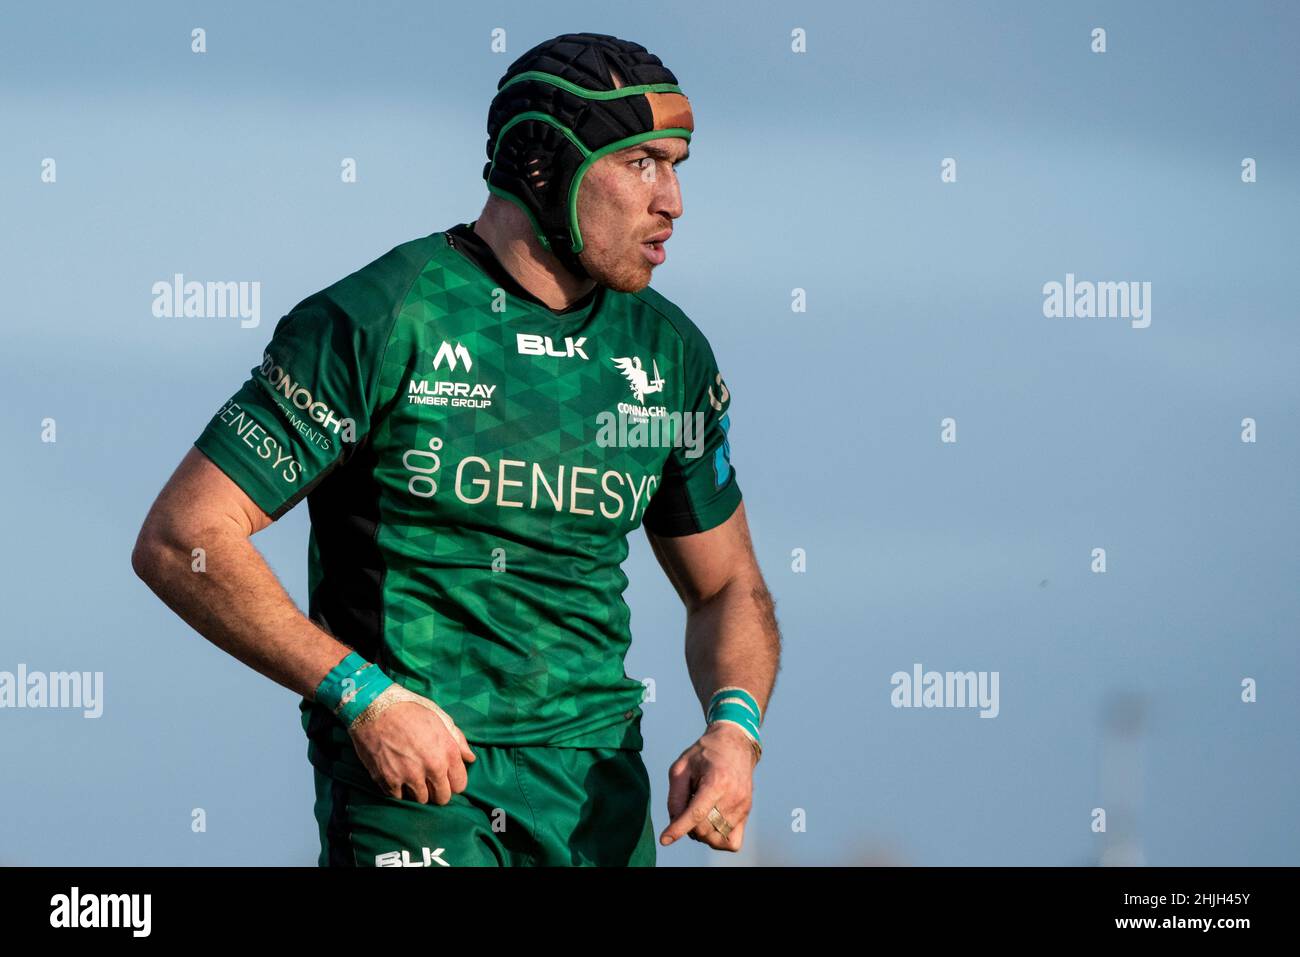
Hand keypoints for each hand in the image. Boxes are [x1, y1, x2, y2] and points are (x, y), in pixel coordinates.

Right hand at [347, 685, 476, 804]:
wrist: (375, 709)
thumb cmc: (409, 710)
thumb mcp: (439, 718)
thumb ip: (458, 740)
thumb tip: (470, 758)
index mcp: (447, 752)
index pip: (459, 784)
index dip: (453, 783)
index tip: (445, 779)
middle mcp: (432, 767)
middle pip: (442, 797)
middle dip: (438, 792)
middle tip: (429, 782)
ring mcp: (410, 776)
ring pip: (421, 800)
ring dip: (418, 792)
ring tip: (412, 777)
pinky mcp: (389, 781)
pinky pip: (399, 797)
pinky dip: (398, 790)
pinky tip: (397, 776)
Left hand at [659, 722, 756, 850]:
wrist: (734, 744)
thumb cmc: (704, 754)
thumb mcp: (681, 767)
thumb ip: (675, 796)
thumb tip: (674, 822)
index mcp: (716, 782)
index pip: (696, 814)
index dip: (678, 829)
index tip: (664, 839)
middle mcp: (733, 797)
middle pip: (704, 829)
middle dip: (688, 826)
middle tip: (686, 807)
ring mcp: (742, 807)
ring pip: (716, 838)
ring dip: (701, 833)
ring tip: (699, 813)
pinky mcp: (746, 813)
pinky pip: (732, 843)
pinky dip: (717, 840)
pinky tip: (711, 824)